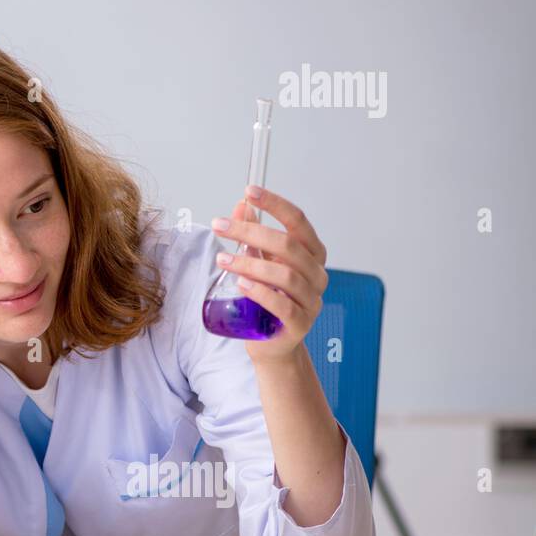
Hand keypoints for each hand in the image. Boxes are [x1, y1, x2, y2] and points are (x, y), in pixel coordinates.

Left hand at [210, 185, 328, 362]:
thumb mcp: (261, 262)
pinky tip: (241, 284)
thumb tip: (241, 205)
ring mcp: (311, 301)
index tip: (249, 192)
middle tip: (219, 226)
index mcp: (311, 254)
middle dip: (251, 231)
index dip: (275, 204)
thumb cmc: (269, 299)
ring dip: (250, 263)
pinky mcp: (300, 325)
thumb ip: (253, 235)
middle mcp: (316, 274)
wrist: (274, 342)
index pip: (298, 222)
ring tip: (222, 259)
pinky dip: (261, 293)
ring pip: (285, 275)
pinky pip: (284, 306)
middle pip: (288, 245)